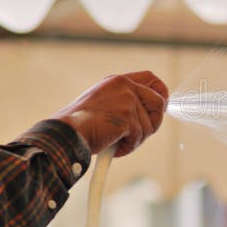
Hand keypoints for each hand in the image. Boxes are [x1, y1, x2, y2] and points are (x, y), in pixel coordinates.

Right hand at [52, 71, 168, 156]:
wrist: (65, 134)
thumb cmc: (80, 125)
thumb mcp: (104, 103)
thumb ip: (125, 101)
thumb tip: (153, 111)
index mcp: (118, 81)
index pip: (151, 78)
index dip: (161, 94)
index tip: (161, 108)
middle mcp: (124, 86)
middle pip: (159, 104)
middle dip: (152, 123)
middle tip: (135, 135)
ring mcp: (126, 100)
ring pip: (150, 125)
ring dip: (136, 140)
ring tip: (116, 142)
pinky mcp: (127, 117)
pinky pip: (139, 137)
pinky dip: (127, 147)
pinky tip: (112, 147)